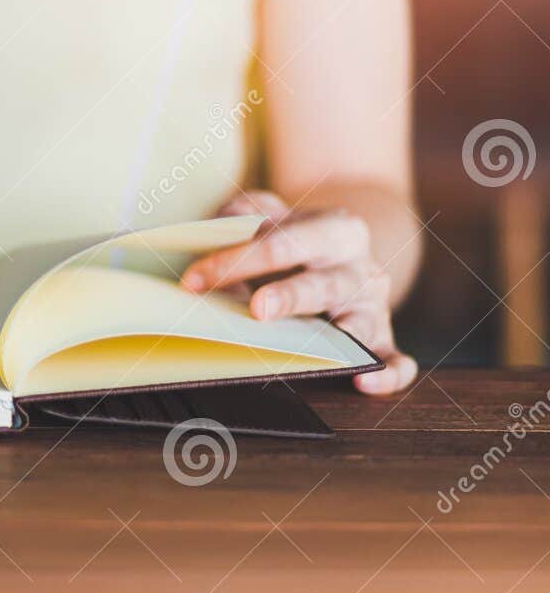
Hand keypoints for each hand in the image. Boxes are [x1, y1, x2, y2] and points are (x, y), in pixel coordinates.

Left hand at [180, 192, 416, 394]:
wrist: (345, 251)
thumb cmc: (296, 240)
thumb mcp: (277, 215)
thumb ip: (249, 210)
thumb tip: (223, 220)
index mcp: (335, 230)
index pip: (283, 243)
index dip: (236, 260)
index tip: (194, 280)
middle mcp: (360, 269)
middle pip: (322, 284)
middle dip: (289, 296)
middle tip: (258, 309)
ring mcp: (374, 307)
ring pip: (360, 323)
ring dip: (335, 340)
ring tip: (309, 352)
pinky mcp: (383, 339)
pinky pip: (397, 360)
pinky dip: (389, 374)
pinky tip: (364, 381)